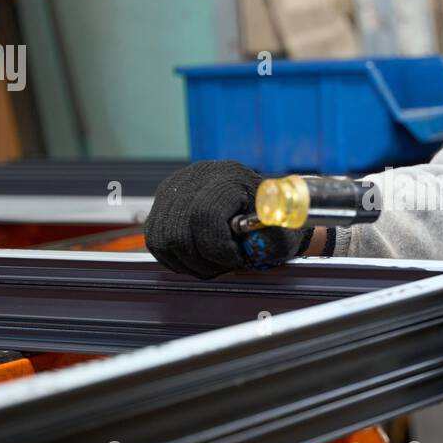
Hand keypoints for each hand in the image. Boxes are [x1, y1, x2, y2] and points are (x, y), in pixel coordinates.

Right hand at [144, 160, 311, 278]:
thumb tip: (253, 245)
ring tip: (214, 264)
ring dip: (189, 263)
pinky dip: (175, 259)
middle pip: (179, 231)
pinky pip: (155, 240)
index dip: (218, 248)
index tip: (235, 261)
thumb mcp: (286, 231)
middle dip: (203, 260)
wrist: (261, 207)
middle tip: (226, 266)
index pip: (205, 214)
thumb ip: (276, 240)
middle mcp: (196, 177)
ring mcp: (174, 188)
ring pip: (163, 239)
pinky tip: (199, 259)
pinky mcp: (162, 203)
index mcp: (229, 176)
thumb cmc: (274, 220)